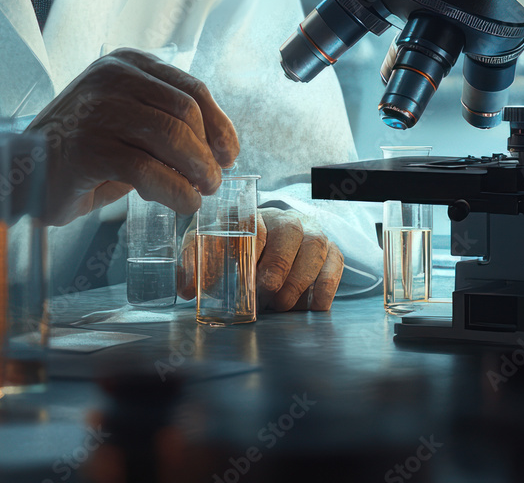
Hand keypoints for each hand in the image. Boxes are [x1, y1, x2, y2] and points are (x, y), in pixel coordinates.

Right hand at [27, 48, 238, 225]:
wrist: (22, 170)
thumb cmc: (81, 148)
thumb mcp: (126, 119)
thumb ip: (164, 121)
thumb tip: (218, 150)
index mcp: (125, 63)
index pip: (190, 88)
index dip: (218, 123)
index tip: (229, 153)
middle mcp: (111, 78)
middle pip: (184, 111)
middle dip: (208, 151)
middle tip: (213, 180)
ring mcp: (97, 110)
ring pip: (170, 137)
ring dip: (196, 171)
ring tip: (200, 193)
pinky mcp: (88, 148)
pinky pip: (147, 170)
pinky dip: (174, 191)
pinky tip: (182, 203)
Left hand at [177, 207, 344, 311]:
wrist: (270, 251)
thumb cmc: (236, 250)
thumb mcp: (211, 250)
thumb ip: (195, 266)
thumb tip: (188, 290)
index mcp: (251, 215)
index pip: (254, 219)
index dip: (253, 242)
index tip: (247, 269)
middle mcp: (283, 220)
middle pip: (288, 230)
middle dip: (278, 262)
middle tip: (266, 290)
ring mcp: (310, 233)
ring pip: (314, 244)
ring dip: (300, 276)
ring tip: (283, 304)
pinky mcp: (330, 251)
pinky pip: (335, 262)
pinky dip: (326, 285)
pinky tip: (313, 307)